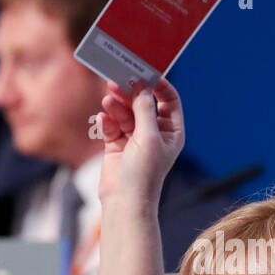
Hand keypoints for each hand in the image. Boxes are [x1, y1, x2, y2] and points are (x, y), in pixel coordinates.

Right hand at [96, 79, 185, 207]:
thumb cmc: (144, 173)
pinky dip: (107, 120)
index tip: (145, 74)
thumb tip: (142, 86)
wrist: (125, 201)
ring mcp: (135, 138)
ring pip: (125, 112)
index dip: (159, 86)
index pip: (170, 100)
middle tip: (116, 81)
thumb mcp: (149, 137)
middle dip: (131, 93)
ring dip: (116, 105)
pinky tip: (102, 119)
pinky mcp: (117, 144)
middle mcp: (154, 133)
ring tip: (107, 101)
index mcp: (171, 131)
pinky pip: (112, 125)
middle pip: (143, 103)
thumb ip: (144, 108)